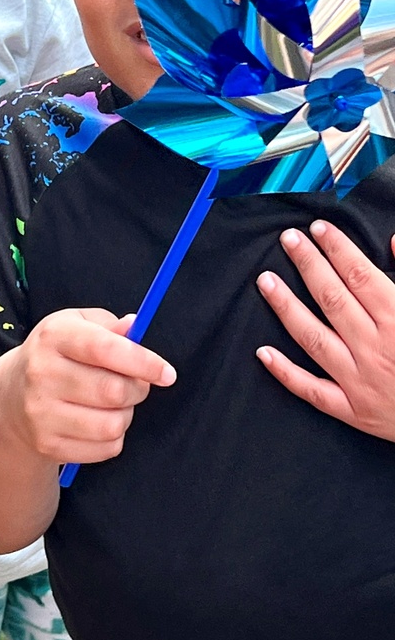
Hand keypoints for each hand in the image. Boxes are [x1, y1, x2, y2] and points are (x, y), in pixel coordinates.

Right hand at [0, 308, 175, 465]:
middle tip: (135, 384)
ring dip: (125, 415)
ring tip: (114, 404)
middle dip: (137, 389)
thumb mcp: (76, 326)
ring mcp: (41, 412)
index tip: (167, 373)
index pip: (104, 348)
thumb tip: (134, 326)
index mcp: (52, 336)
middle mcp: (41, 373)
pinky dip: (114, 437)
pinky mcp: (48, 444)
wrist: (11, 397)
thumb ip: (109, 326)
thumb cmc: (57, 355)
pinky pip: (105, 448)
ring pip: (113, 424)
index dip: (143, 361)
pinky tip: (98, 422)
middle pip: (113, 391)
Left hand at [257, 220, 394, 440]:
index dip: (337, 248)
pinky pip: (312, 391)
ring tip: (265, 281)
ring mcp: (361, 382)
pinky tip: (262, 352)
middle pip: (332, 299)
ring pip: (314, 338)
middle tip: (287, 239)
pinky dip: (285, 373)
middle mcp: (376, 349)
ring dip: (286, 308)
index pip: (360, 276)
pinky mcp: (353, 411)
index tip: (318, 228)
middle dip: (307, 265)